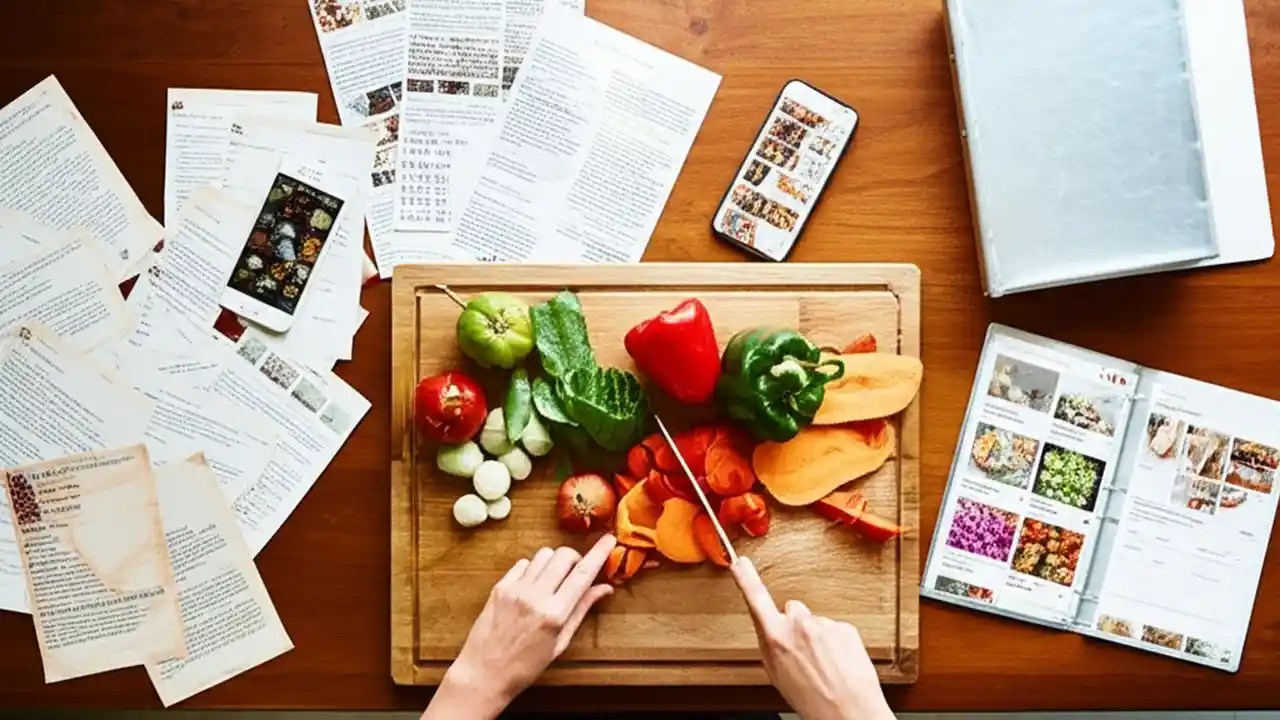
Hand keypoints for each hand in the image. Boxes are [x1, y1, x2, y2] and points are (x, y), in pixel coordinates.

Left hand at [422, 534, 616, 719]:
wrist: (483, 673)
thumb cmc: (525, 666)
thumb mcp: (560, 643)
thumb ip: (581, 610)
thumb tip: (604, 588)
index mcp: (554, 614)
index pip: (583, 574)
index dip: (599, 553)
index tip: (609, 539)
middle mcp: (535, 597)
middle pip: (564, 555)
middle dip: (575, 558)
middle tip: (576, 572)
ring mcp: (515, 589)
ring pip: (543, 555)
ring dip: (554, 562)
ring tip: (552, 581)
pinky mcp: (500, 587)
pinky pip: (523, 563)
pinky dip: (533, 568)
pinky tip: (532, 585)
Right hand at [732, 557, 893, 719]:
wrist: (849, 712)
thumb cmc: (813, 700)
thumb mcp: (777, 675)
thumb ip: (772, 645)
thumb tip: (773, 631)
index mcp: (775, 639)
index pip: (755, 599)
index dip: (745, 578)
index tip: (739, 562)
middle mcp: (798, 626)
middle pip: (793, 610)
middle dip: (797, 624)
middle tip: (806, 652)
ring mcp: (823, 624)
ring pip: (816, 622)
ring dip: (819, 638)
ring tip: (826, 665)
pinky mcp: (845, 627)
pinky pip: (836, 629)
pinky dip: (837, 644)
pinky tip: (839, 663)